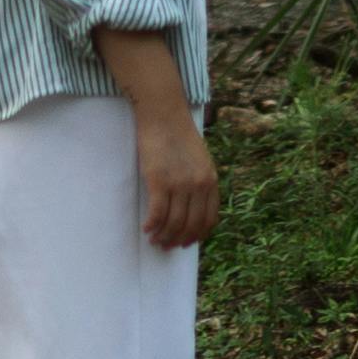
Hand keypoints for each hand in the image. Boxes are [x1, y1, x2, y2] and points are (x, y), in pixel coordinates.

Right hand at [132, 109, 217, 249]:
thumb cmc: (178, 133)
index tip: (186, 242)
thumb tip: (192, 207)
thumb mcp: (200, 158)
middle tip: (166, 246)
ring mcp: (180, 184)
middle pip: (191, 225)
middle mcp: (198, 185)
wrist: (163, 112)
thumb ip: (200, 181)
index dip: (197, 235)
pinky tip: (146, 228)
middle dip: (178, 240)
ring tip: (155, 239)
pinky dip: (152, 226)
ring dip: (163, 237)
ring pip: (173, 223)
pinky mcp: (159, 180)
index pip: (209, 219)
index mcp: (211, 180)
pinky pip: (157, 214)